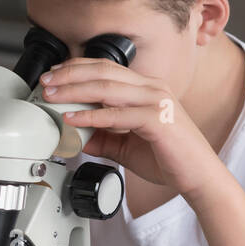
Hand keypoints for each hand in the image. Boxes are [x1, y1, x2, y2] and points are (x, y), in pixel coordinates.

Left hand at [39, 58, 222, 199]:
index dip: (76, 68)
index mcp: (146, 88)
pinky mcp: (157, 119)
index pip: (106, 68)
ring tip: (52, 97)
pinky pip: (117, 114)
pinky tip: (73, 119)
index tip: (53, 76)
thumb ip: (103, 138)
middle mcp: (152, 88)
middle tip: (45, 83)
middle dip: (69, 75)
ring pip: (107, 87)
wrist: (198, 177)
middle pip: (102, 71)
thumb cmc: (169, 158)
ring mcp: (156, 101)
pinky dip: (91, 115)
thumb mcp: (126, 146)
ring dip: (74, 91)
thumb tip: (75, 136)